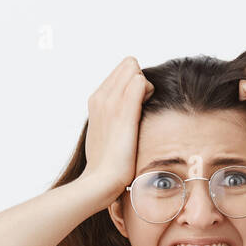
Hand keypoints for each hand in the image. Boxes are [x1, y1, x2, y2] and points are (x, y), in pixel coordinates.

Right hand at [82, 56, 153, 200]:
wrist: (100, 180)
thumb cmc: (107, 165)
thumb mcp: (105, 135)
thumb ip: (112, 120)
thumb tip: (126, 118)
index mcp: (96, 101)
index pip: (121, 71)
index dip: (133, 83)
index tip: (137, 105)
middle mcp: (100, 96)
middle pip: (129, 65)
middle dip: (140, 80)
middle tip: (142, 107)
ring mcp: (110, 102)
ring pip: (134, 69)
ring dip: (145, 86)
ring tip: (143, 112)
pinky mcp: (123, 110)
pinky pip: (140, 81)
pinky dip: (149, 92)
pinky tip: (147, 112)